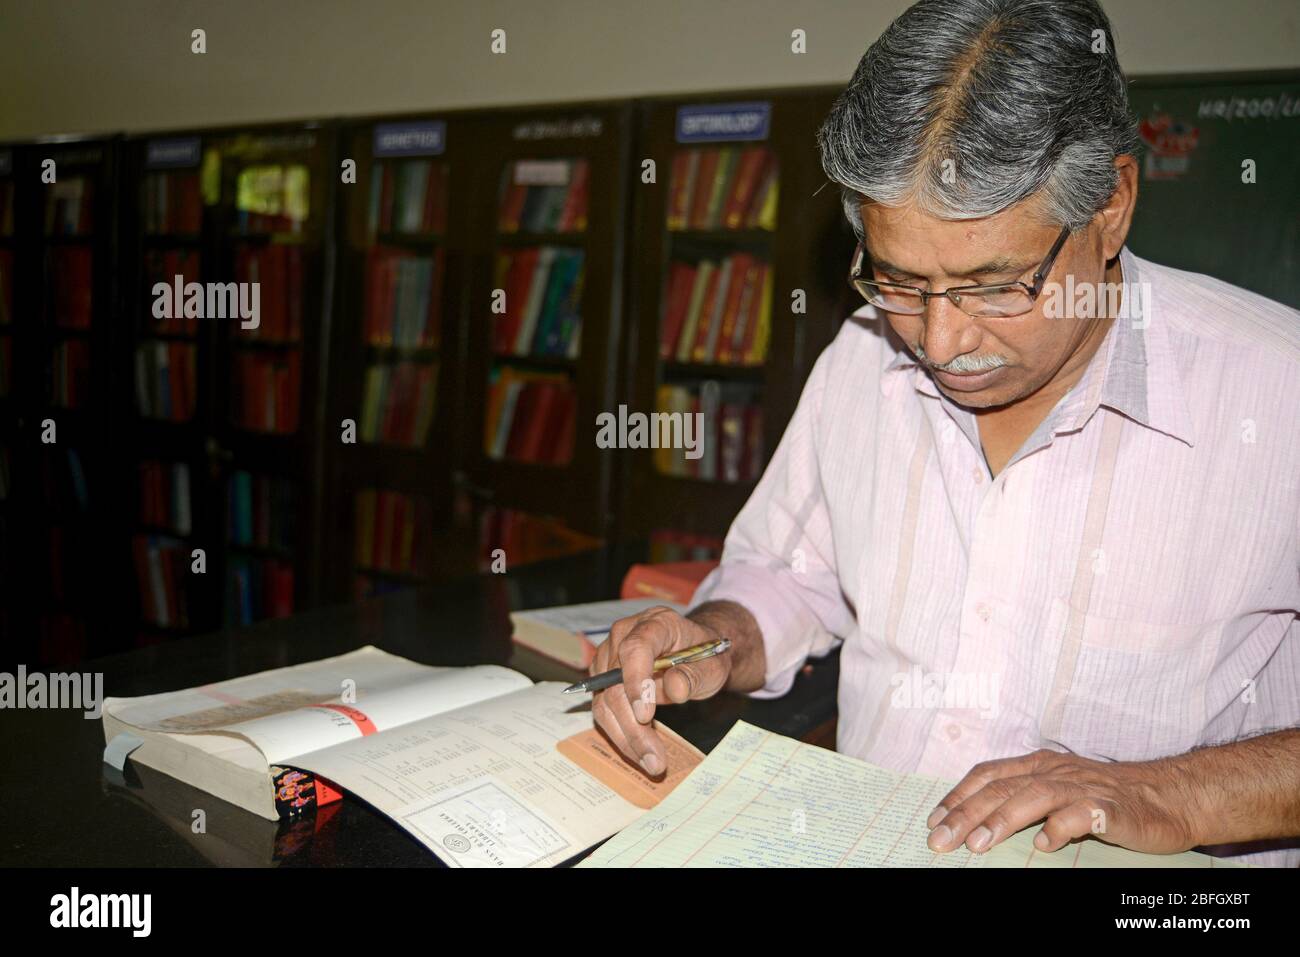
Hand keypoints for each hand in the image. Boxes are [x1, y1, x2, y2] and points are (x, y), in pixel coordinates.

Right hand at [589, 606, 730, 776]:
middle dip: (633, 725)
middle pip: (615, 682)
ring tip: (651, 763)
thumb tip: (675, 688)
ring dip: (625, 737)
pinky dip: (621, 735)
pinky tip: (640, 753)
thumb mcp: (713, 665)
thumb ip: (694, 675)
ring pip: (604, 701)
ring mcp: (609, 657)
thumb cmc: (704, 655)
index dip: (636, 681)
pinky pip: (604, 710)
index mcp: (655, 622)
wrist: (695, 652)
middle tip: (655, 759)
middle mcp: (624, 635)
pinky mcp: (603, 679)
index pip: (635, 648)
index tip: (645, 715)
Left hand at [926, 748, 1200, 855]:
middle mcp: (1055, 772)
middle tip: (940, 839)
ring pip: (1033, 798)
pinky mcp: (1110, 809)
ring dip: (1001, 820)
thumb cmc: (1109, 797)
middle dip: (965, 814)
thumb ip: (1024, 798)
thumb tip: (978, 821)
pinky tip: (1043, 844)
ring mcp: (1082, 789)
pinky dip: (1059, 828)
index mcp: (1039, 765)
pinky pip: (1080, 816)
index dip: (958, 795)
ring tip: (976, 844)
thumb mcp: (1060, 789)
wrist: (1170, 796)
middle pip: (1001, 789)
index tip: (934, 819)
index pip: (988, 775)